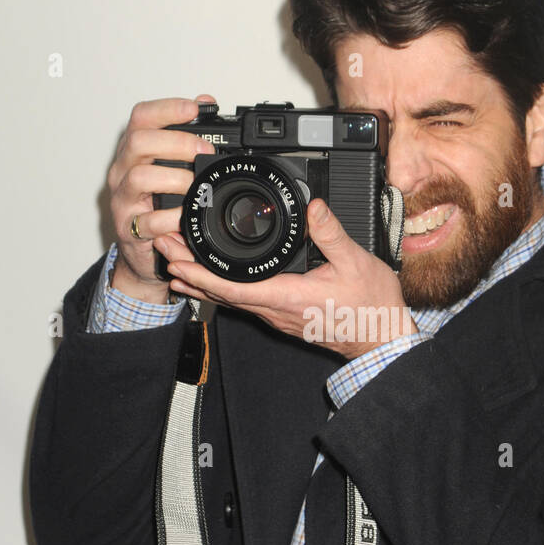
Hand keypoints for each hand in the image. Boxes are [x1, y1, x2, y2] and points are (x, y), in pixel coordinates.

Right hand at [107, 94, 217, 299]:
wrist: (144, 253)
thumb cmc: (157, 207)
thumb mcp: (170, 167)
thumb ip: (185, 135)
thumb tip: (204, 101)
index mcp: (133, 152)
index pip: (140, 118)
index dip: (166, 109)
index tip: (193, 108)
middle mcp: (122, 172)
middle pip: (138, 142)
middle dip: (177, 142)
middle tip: (205, 152)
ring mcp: (123, 201)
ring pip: (139, 177)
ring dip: (175, 178)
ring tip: (197, 186)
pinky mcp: (129, 230)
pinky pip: (148, 221)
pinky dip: (171, 217)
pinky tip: (186, 215)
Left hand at [154, 199, 418, 359]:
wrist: (381, 337)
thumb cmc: (370, 307)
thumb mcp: (356, 262)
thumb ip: (331, 233)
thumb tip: (312, 207)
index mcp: (286, 297)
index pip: (231, 286)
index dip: (199, 271)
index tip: (177, 254)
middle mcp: (274, 310)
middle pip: (219, 292)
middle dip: (187, 269)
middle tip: (163, 244)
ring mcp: (275, 315)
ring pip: (227, 298)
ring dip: (199, 278)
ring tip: (174, 258)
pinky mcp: (281, 314)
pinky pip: (241, 300)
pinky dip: (218, 286)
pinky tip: (207, 279)